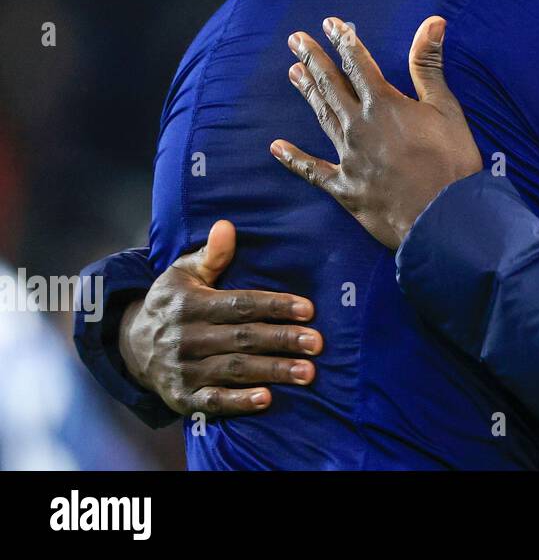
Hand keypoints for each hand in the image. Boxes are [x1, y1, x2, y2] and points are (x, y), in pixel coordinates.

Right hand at [120, 220, 322, 416]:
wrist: (130, 346)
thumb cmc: (171, 304)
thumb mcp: (183, 274)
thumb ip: (210, 254)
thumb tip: (227, 226)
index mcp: (191, 305)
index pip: (240, 305)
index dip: (275, 306)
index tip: (309, 309)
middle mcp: (187, 338)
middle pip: (243, 338)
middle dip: (283, 340)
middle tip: (318, 343)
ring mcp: (184, 370)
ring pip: (236, 369)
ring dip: (273, 371)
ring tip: (308, 372)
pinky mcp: (183, 397)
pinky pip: (213, 401)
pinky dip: (239, 402)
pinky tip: (266, 399)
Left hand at [271, 15, 482, 249]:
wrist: (445, 218)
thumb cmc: (452, 162)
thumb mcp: (447, 109)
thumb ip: (429, 65)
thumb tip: (431, 21)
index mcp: (385, 104)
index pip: (358, 64)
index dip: (343, 41)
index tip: (329, 23)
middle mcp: (360, 126)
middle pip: (331, 85)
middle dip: (313, 60)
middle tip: (295, 39)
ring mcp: (348, 157)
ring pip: (321, 117)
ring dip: (306, 93)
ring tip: (292, 72)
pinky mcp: (345, 188)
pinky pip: (312, 171)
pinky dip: (293, 159)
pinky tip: (276, 147)